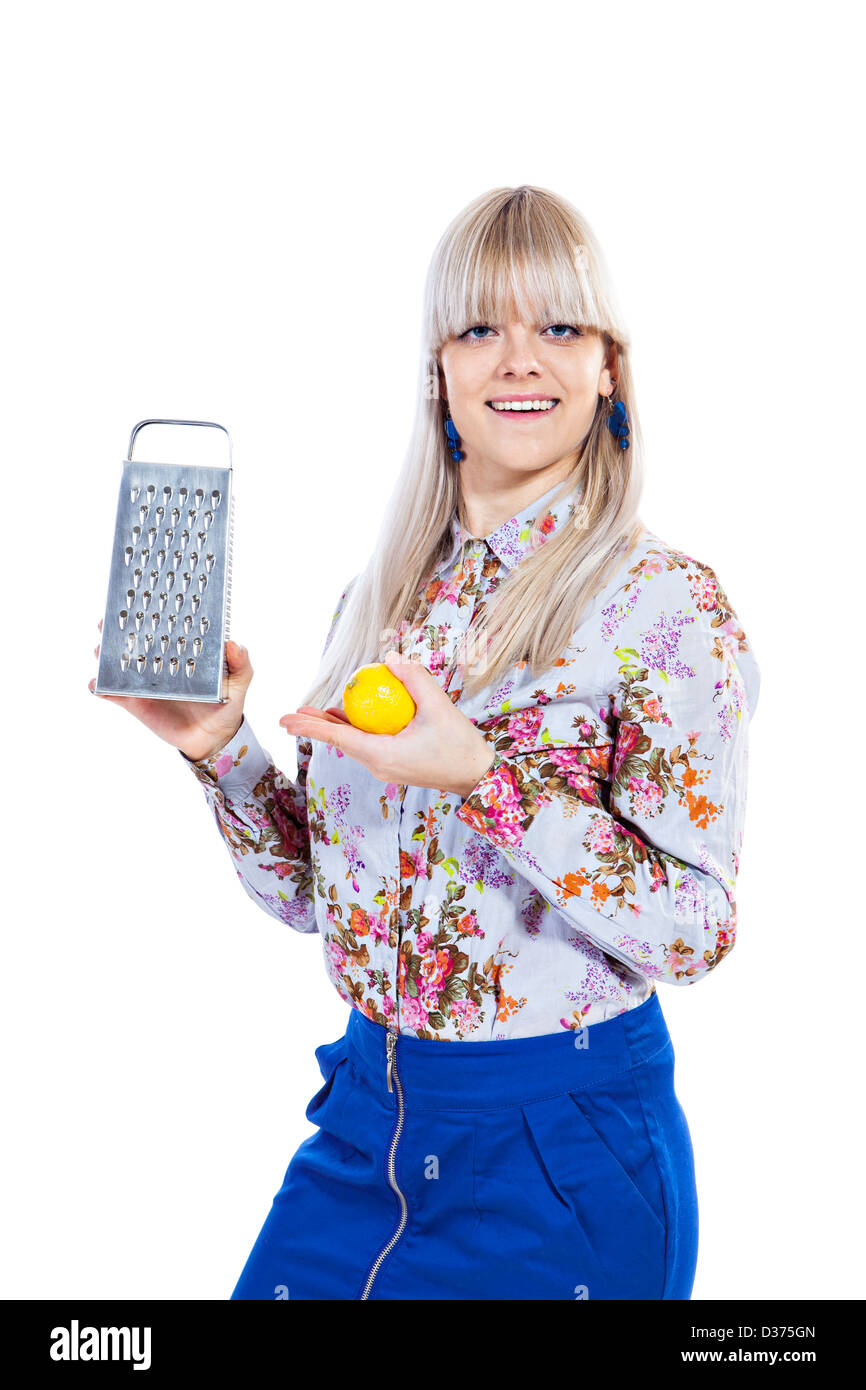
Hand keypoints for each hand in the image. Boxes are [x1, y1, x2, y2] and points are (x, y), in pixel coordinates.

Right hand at [88, 616, 253, 760]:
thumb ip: (241, 662)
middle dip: (117, 630)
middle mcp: (159, 662)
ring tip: (99, 650)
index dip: (150, 614)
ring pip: (118, 664)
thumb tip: (233, 643)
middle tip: (106, 622)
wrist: (213, 737)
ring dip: (105, 655)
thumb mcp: (239, 681)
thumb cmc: (226, 703)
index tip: (139, 602)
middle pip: (134, 641)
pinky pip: (113, 694)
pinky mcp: (135, 702)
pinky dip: (101, 688)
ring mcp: (144, 682)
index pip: (163, 628)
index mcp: (181, 651)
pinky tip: (96, 684)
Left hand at [279, 650, 494, 798]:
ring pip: (353, 743)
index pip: (338, 738)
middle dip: (315, 726)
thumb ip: (414, 679)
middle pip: (341, 741)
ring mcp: (386, 766)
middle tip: (290, 714)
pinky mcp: (395, 764)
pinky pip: (369, 745)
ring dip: (335, 727)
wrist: (477, 775)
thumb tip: (390, 657)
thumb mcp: (439, 706)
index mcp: (382, 755)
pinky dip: (356, 730)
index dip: (310, 726)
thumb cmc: (460, 745)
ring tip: (314, 711)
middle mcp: (378, 765)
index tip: (286, 719)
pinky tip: (349, 715)